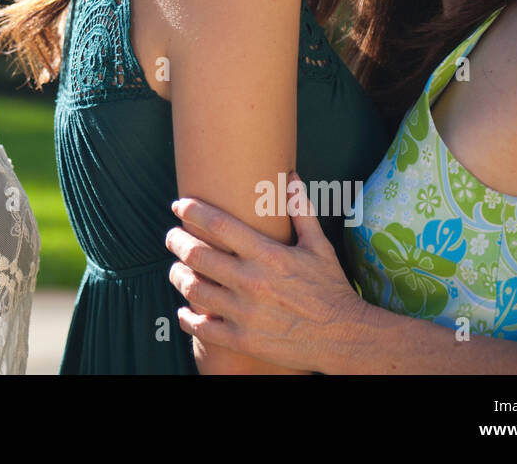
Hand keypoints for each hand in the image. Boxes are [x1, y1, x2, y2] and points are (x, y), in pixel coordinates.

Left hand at [165, 171, 372, 373]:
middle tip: (172, 237)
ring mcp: (245, 312)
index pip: (218, 225)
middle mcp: (252, 281)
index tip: (179, 205)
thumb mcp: (319, 246)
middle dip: (176, 241)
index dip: (192, 211)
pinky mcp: (243, 339)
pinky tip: (185, 310)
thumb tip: (291, 176)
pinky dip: (187, 317)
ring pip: (194, 289)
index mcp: (268, 254)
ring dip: (177, 276)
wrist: (345, 336)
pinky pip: (202, 328)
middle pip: (197, 255)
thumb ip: (301, 210)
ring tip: (177, 269)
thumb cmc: (331, 288)